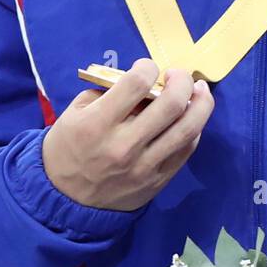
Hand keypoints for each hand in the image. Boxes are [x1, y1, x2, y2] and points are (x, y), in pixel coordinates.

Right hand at [41, 58, 213, 211]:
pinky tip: (190, 116)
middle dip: (182, 81)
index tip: (146, 67)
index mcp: (97, 124)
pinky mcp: (158, 180)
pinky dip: (194, 128)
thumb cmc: (67, 148)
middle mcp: (124, 146)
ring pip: (188, 129)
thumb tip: (143, 81)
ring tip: (199, 90)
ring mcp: (144, 166)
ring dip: (201, 103)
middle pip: (170, 105)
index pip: (136, 84)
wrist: (65, 200)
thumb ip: (107, 93)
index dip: (147, 67)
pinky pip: (187, 149)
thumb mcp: (74, 113)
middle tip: (178, 75)